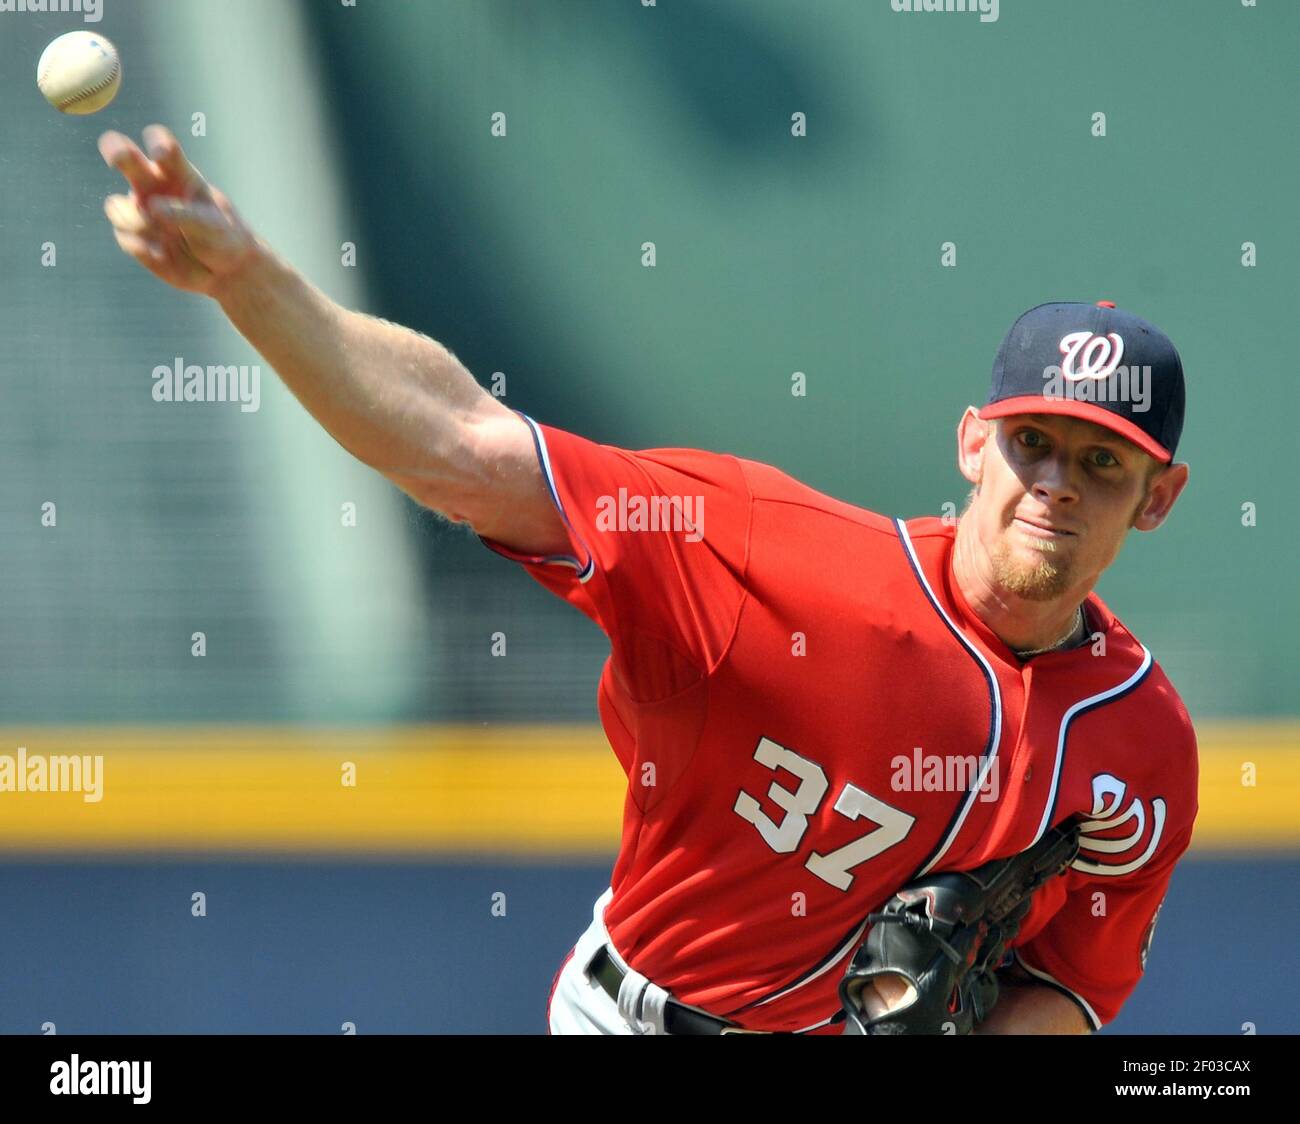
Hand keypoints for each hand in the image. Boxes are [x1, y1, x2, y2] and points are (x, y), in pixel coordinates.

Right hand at [99, 124, 257, 295]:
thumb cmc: (222, 238)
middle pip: (125, 156)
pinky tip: (161, 254)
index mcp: (178, 174)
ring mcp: (141, 210)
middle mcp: (153, 186)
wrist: (221, 271)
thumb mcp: (214, 226)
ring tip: (162, 239)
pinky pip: (123, 236)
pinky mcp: (134, 235)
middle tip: (115, 158)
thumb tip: (152, 206)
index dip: (158, 143)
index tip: (160, 153)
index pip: (164, 147)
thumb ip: (186, 215)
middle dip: (115, 150)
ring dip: (134, 222)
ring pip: (116, 206)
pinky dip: (140, 247)